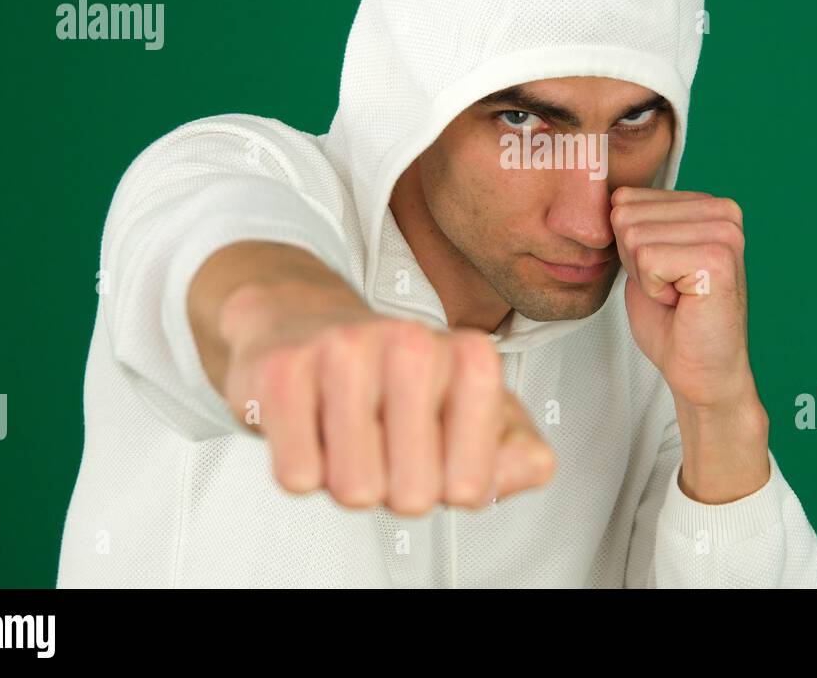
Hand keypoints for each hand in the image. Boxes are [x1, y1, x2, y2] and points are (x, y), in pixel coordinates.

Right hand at [214, 285, 556, 515]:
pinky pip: (298, 474)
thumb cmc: (388, 377)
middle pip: (414, 496)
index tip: (439, 452)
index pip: (473, 484)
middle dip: (394, 488)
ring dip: (345, 478)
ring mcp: (345, 351)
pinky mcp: (282, 369)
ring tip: (347, 432)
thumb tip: (534, 466)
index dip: (450, 488)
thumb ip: (511, 452)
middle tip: (384, 444)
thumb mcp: (464, 413)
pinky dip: (301, 466)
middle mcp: (413, 343)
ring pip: (355, 489)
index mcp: (468, 356)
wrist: (298, 320)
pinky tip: (310, 423)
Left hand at [610, 186, 755, 411]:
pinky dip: (654, 289)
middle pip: (627, 215)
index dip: (629, 246)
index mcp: (705, 203)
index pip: (627, 199)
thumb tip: (611, 196)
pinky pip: (648, 259)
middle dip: (635, 261)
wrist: (701, 371)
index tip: (663, 273)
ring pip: (634, 237)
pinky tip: (682, 301)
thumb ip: (633, 223)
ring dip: (645, 276)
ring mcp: (723, 231)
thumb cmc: (673, 322)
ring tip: (677, 295)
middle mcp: (721, 210)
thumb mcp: (643, 258)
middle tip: (670, 288)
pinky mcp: (718, 257)